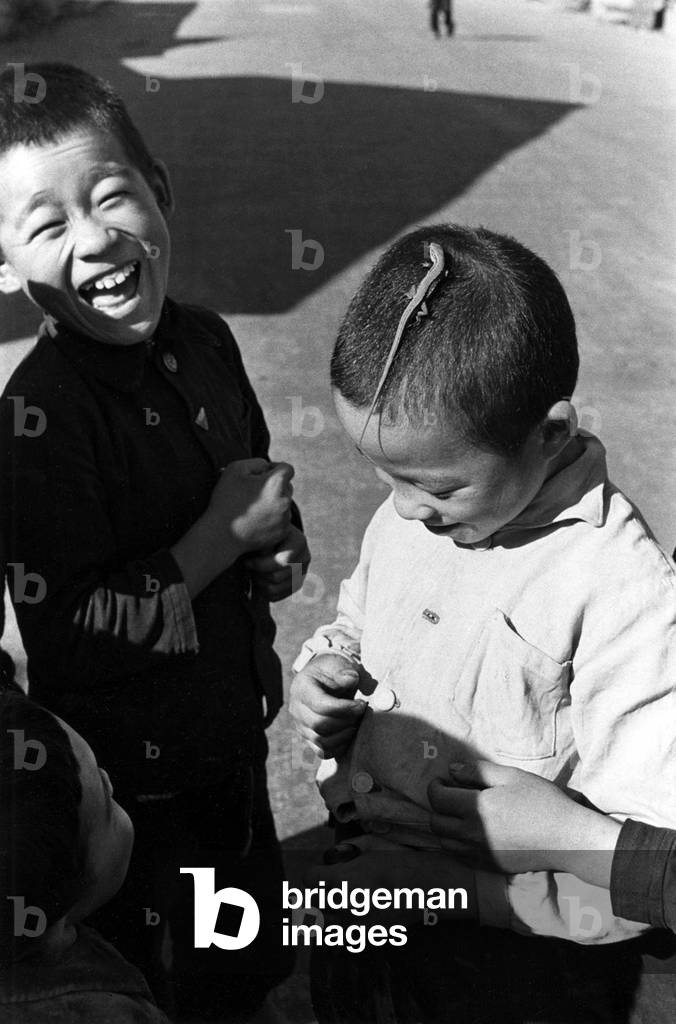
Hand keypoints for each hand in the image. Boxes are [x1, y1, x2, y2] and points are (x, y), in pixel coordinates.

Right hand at [206, 459, 293, 556]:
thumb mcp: (235, 469)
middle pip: (287, 486)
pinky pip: (282, 519)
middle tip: (253, 492)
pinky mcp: (283, 532)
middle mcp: (286, 500)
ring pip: (284, 503)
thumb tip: (268, 467)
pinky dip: (273, 517)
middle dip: (274, 486)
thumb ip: (257, 462)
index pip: (286, 468)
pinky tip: (255, 520)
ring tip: (252, 507)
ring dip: (274, 502)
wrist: (221, 535)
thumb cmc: (226, 499)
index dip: (274, 468)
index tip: (260, 475)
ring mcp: (285, 518)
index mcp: (276, 483)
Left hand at [244, 524, 310, 601]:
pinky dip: (262, 590)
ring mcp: (302, 573)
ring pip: (274, 589)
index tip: (246, 561)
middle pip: (276, 577)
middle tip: (248, 567)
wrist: (273, 536)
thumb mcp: (263, 533)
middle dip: (258, 574)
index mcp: (299, 542)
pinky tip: (258, 578)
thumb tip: (258, 556)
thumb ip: (261, 543)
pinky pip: (274, 596)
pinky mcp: (295, 585)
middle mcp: (304, 558)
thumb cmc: (264, 532)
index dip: (260, 564)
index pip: (283, 561)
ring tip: (252, 572)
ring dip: (259, 582)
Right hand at [289, 653, 365, 757]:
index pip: (320, 705)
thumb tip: (350, 679)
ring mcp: (301, 726)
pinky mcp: (308, 738)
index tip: (361, 704)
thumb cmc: (332, 671)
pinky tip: (350, 733)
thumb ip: (343, 671)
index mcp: (302, 688)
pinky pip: (322, 752)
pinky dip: (339, 747)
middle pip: (319, 725)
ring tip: (356, 723)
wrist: (324, 678)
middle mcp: (296, 709)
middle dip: (345, 721)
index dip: (344, 708)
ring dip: (344, 735)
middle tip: (360, 713)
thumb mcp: (337, 663)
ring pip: (321, 741)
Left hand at [303, 834, 476, 926]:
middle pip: (314, 903)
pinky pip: (346, 936)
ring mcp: (359, 926)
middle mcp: (346, 907)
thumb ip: (348, 858)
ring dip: (325, 912)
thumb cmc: (405, 864)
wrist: (433, 889)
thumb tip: (335, 860)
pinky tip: (352, 916)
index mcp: (344, 881)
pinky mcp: (371, 937)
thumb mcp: (373, 852)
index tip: (321, 868)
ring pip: (325, 924)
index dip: (313, 871)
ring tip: (334, 903)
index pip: (310, 878)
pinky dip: (343, 928)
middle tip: (325, 885)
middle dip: (316, 892)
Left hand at [428, 761, 620, 884]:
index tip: (443, 781)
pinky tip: (471, 833)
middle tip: (451, 796)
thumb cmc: (542, 802)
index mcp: (476, 808)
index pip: (437, 798)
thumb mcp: (512, 777)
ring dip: (445, 827)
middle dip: (438, 807)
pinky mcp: (488, 866)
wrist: (566, 839)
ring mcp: (479, 853)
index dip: (435, 786)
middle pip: (436, 823)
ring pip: (444, 843)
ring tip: (460, 815)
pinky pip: (459, 857)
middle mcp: (472, 834)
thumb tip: (451, 770)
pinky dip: (457, 844)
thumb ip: (478, 771)